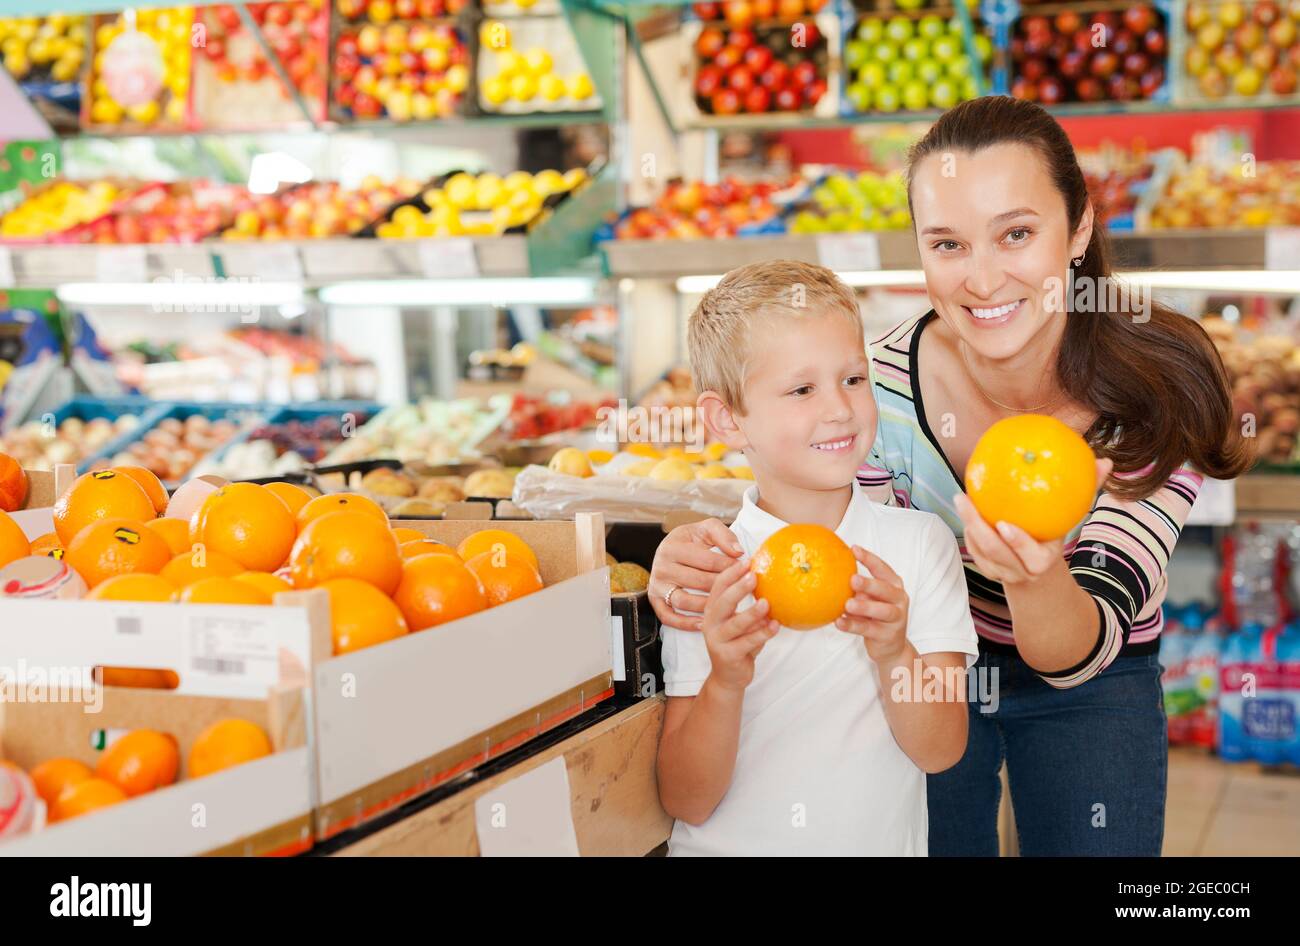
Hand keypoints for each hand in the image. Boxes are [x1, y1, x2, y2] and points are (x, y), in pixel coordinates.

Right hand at [648, 517, 742, 629]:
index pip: (706, 560)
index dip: (729, 567)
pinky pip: (668, 617)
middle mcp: (661, 567)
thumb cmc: (692, 540)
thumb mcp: (706, 529)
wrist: (671, 550)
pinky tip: (704, 624)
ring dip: (707, 606)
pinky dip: (684, 623)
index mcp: (672, 547)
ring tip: (727, 607)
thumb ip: (723, 535)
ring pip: (684, 601)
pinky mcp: (655, 600)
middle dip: (723, 587)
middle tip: (742, 591)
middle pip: (697, 582)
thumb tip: (738, 552)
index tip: (746, 571)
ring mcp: (657, 585)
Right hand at [702, 559, 779, 692]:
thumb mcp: (740, 622)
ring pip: (735, 624)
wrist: (728, 677)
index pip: (718, 587)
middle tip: (754, 576)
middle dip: (738, 588)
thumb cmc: (737, 644)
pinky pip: (748, 642)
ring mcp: (717, 640)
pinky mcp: (728, 655)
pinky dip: (763, 633)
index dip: (731, 573)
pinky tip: (775, 625)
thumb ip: (751, 606)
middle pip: (722, 602)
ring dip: (751, 613)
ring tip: (766, 603)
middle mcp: (711, 623)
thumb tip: (772, 583)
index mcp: (712, 611)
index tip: (747, 561)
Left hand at [837, 547, 909, 662]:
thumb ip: (858, 588)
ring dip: (864, 606)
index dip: (869, 559)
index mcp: (894, 586)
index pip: (883, 569)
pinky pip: (868, 629)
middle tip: (853, 579)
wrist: (891, 647)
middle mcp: (899, 600)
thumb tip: (830, 572)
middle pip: (886, 590)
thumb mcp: (870, 599)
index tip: (854, 549)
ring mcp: (896, 619)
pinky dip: (853, 625)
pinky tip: (839, 622)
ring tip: (847, 604)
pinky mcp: (888, 635)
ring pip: (882, 611)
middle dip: (870, 584)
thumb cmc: (876, 616)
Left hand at [955, 457, 1112, 585]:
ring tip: (962, 498)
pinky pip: (974, 552)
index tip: (1003, 524)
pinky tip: (966, 509)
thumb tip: (1106, 462)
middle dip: (977, 526)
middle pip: (995, 552)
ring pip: (980, 552)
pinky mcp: (987, 571)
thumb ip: (1087, 491)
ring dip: (969, 525)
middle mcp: (1021, 570)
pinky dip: (969, 532)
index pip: (1029, 554)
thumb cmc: (1055, 536)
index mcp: (1042, 561)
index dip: (1016, 542)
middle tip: (964, 497)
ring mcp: (1001, 573)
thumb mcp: (1071, 519)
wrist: (1039, 574)